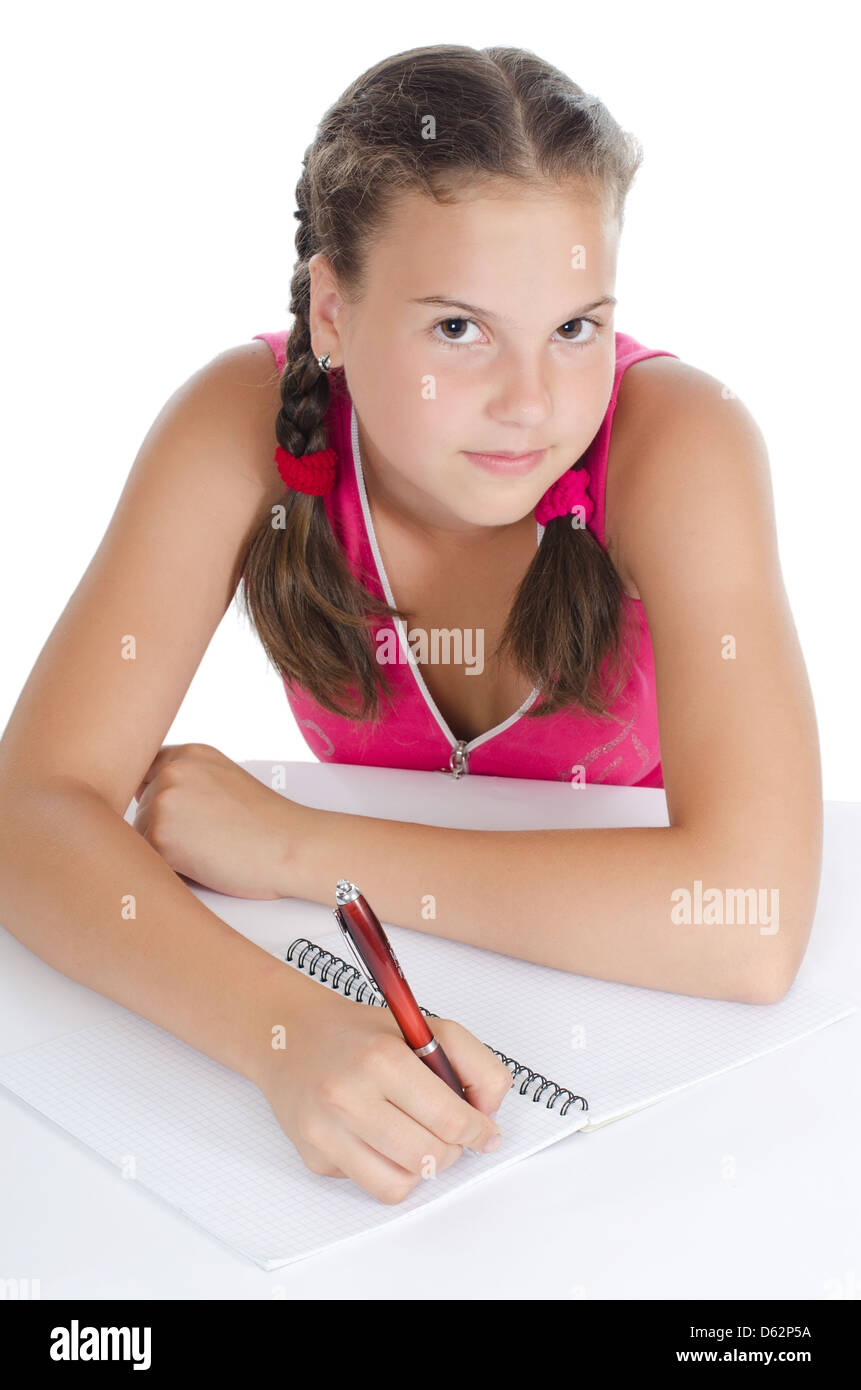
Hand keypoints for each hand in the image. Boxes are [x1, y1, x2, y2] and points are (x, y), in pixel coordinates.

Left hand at [132, 742, 306, 898]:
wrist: (290, 846)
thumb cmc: (266, 825)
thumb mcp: (225, 781)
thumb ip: (189, 781)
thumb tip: (147, 799)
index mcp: (189, 753)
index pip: (145, 773)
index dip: (156, 799)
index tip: (176, 816)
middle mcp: (172, 771)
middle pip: (141, 807)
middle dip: (163, 827)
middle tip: (205, 838)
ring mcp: (163, 801)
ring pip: (140, 834)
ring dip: (164, 849)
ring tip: (207, 850)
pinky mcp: (159, 836)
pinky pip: (147, 858)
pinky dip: (168, 868)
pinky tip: (201, 863)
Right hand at [257, 981, 514, 1204]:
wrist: (290, 1037)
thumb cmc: (362, 1034)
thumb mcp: (423, 1027)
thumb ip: (472, 1062)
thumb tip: (488, 1117)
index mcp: (382, 1057)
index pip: (450, 1118)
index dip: (478, 1131)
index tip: (485, 1132)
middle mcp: (349, 1095)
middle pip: (430, 1156)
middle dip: (453, 1149)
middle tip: (451, 1133)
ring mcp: (326, 1131)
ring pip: (403, 1183)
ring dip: (423, 1166)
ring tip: (419, 1138)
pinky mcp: (314, 1157)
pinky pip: (372, 1186)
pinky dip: (389, 1171)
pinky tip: (383, 1142)